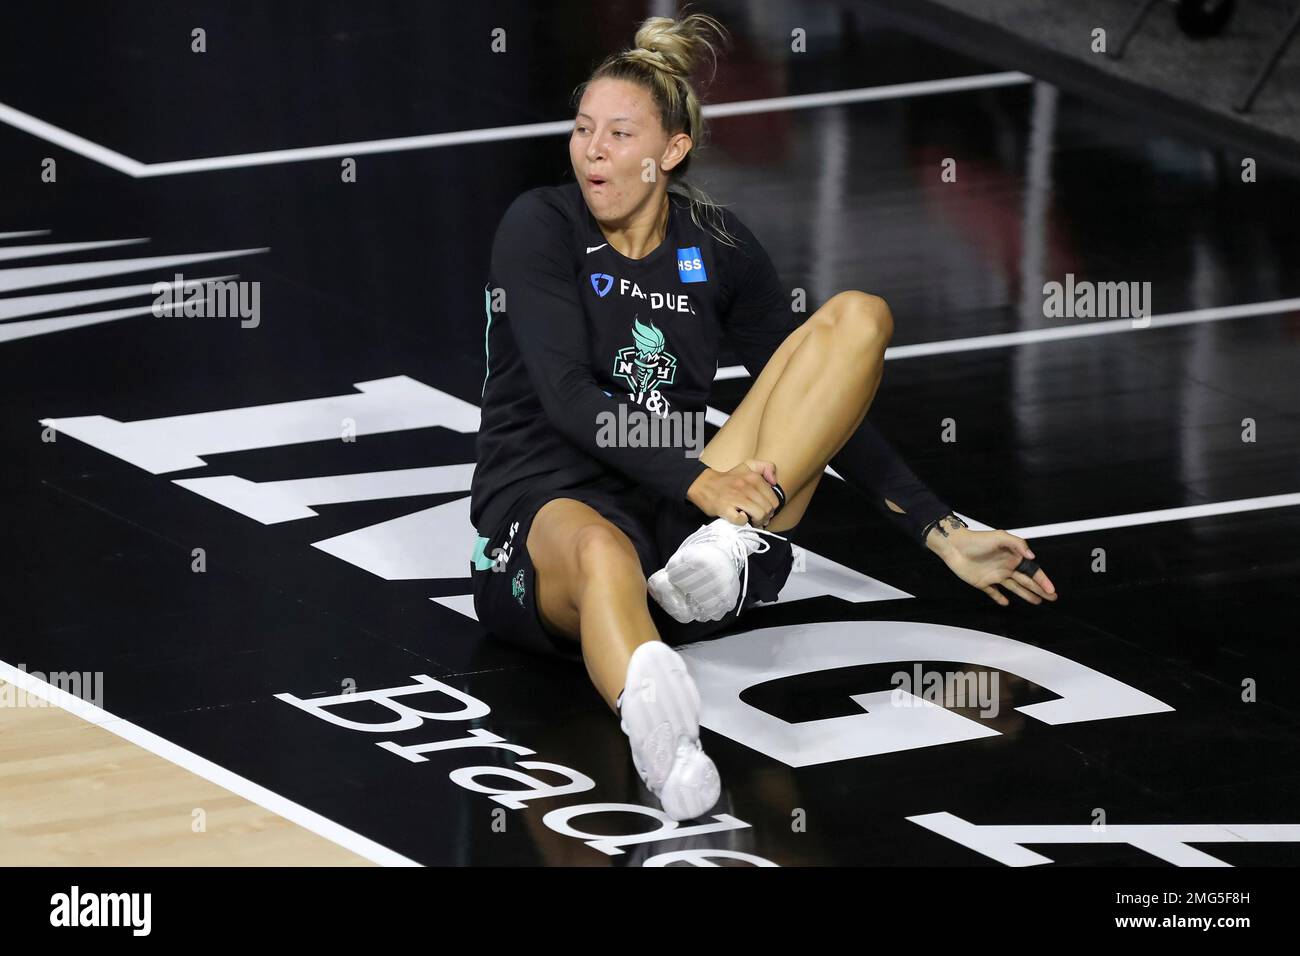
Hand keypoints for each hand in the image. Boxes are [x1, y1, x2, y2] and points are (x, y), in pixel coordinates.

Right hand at [687, 459, 780, 526]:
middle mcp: (746, 487)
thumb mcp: (747, 466)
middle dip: (766, 516)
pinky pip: (742, 520)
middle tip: (759, 518)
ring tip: (752, 521)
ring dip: (757, 521)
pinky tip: (740, 518)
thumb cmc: (728, 479)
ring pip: (759, 515)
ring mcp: (735, 498)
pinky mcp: (725, 509)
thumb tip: (774, 482)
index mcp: (753, 477)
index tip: (764, 510)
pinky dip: (743, 522)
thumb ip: (765, 467)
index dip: (771, 508)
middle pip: (767, 509)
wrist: (703, 484)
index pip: (773, 499)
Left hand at [927, 521, 1057, 605]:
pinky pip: (994, 592)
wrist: (954, 546)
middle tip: (1052, 597)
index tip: (1051, 589)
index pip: (1031, 571)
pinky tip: (1006, 603)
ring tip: (1037, 601)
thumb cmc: (976, 539)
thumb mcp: (1000, 537)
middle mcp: (1005, 567)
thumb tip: (1031, 557)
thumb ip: (1017, 544)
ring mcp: (995, 576)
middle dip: (1040, 589)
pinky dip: (1000, 598)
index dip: (1042, 580)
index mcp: (1012, 557)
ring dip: (1026, 595)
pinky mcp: (983, 583)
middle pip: (1026, 581)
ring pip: (1014, 588)